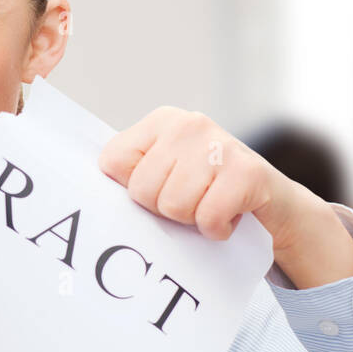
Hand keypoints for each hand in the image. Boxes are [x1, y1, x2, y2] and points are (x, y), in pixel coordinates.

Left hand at [98, 107, 352, 288]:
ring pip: (173, 206)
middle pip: (141, 191)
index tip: (160, 190)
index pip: (112, 164)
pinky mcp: (247, 171)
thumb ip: (130, 175)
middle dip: (164, 209)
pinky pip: (208, 217)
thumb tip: (81, 197)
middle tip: (192, 201)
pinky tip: (229, 217)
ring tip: (210, 205)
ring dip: (193, 220)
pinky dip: (217, 229)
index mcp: (159, 122)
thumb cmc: (206, 193)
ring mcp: (219, 143)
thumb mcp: (165, 174)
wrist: (271, 205)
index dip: (132, 190)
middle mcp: (188, 124)